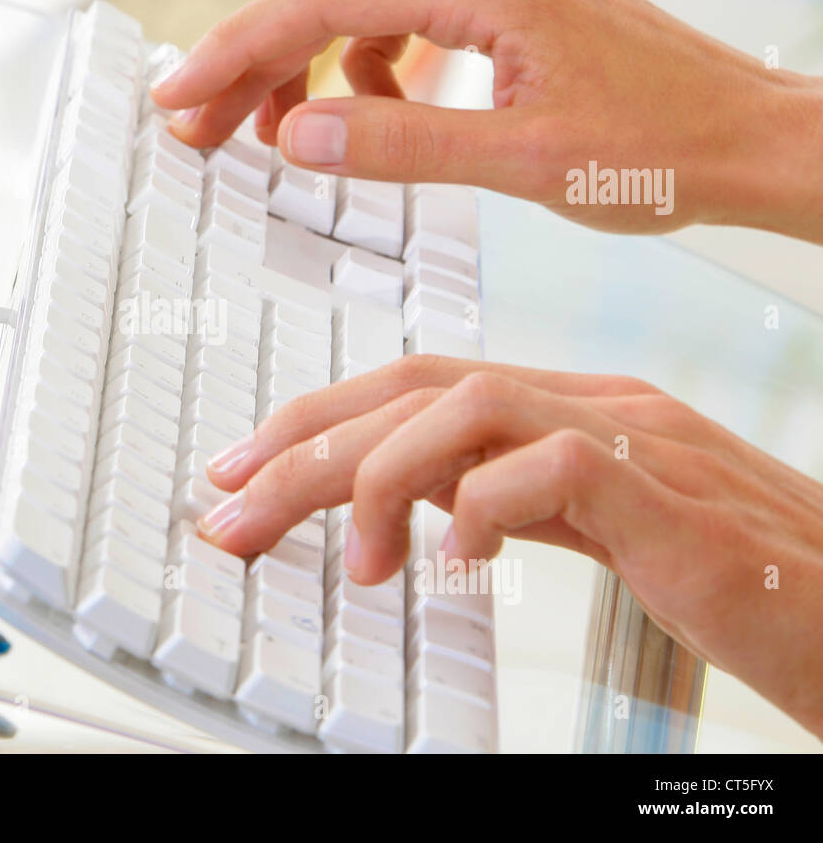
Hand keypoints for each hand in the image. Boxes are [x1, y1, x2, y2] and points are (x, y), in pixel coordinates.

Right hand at [151, 0, 822, 241]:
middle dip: (254, 57)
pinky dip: (365, 67)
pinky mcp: (510, 8)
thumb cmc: (664, 151)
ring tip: (277, 134)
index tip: (181, 98)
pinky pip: (406, 21)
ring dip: (305, 63)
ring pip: (361, 2)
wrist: (749, 139)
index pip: (323, 2)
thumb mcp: (521, 163)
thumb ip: (400, 145)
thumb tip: (300, 136)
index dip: (238, 50)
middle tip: (200, 123)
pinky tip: (364, 115)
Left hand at [199, 355, 822, 738]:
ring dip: (379, 480)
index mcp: (565, 407)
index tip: (243, 470)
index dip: (316, 421)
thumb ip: (507, 495)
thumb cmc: (725, 573)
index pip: (413, 385)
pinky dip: (485, 511)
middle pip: (414, 389)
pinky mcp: (672, 501)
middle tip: (233, 514)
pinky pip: (555, 470)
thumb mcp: (590, 527)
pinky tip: (462, 564)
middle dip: (305, 451)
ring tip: (363, 567)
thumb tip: (416, 499)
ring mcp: (635, 442)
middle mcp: (592, 404)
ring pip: (465, 407)